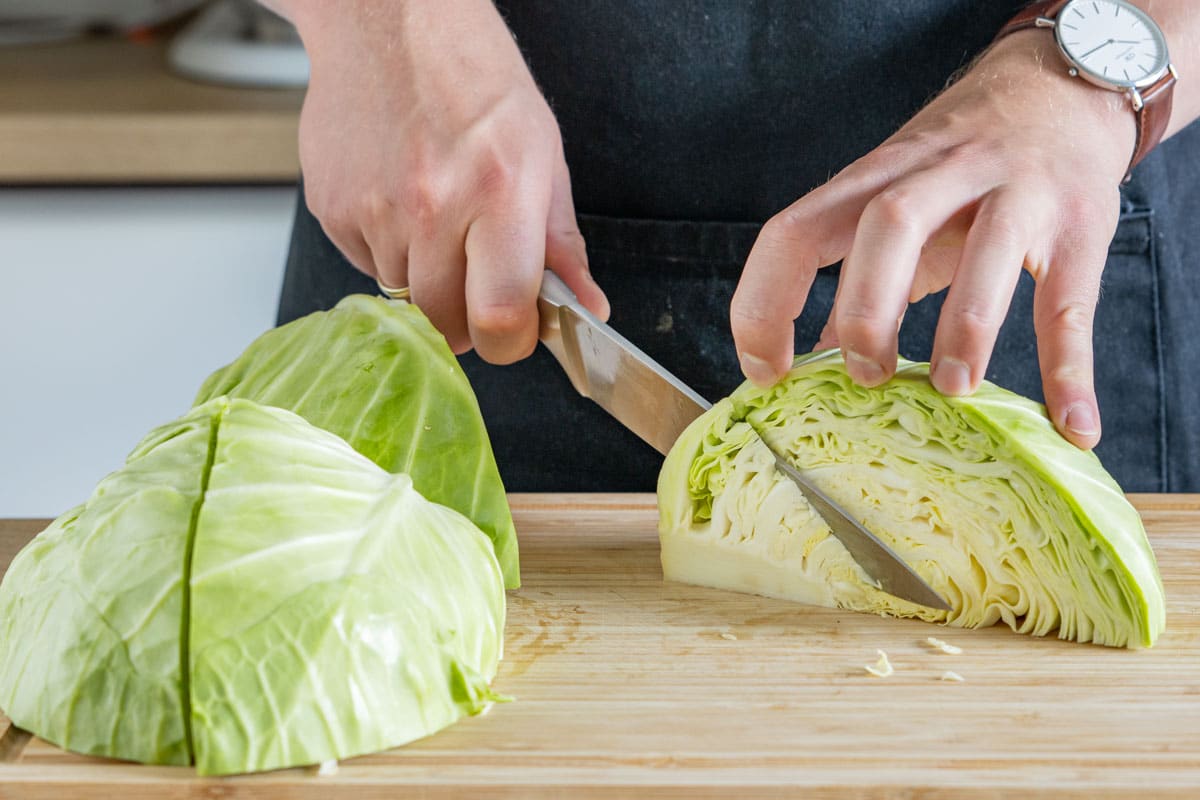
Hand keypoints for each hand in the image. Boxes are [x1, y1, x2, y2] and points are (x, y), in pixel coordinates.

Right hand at [282, 0, 607, 360]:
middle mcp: (432, 206)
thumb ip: (561, 244)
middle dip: (468, 320)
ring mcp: (373, 210)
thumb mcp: (543, 154)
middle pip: (446, 326)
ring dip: (427, 281)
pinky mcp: (331, 209)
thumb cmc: (475, 79)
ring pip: (405, 301)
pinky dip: (389, 253)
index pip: (500, 318)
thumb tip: (588, 307)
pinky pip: (367, 269)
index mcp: (500, 192)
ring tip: (439, 219)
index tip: (516, 330)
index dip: (511, 341)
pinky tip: (401, 201)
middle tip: (480, 278)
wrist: (390, 21)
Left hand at [730, 30, 1136, 448]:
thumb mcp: (896, 201)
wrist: (1061, 84)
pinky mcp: (1081, 223)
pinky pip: (1071, 302)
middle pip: (888, 225)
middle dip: (866, 309)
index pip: (795, 230)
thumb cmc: (962, 162)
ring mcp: (1016, 192)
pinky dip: (1070, 368)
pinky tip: (1071, 423)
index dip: (766, 303)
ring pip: (985, 251)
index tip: (766, 372)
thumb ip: (857, 275)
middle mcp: (941, 174)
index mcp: (876, 179)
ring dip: (964, 330)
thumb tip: (813, 356)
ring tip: (951, 388)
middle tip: (866, 378)